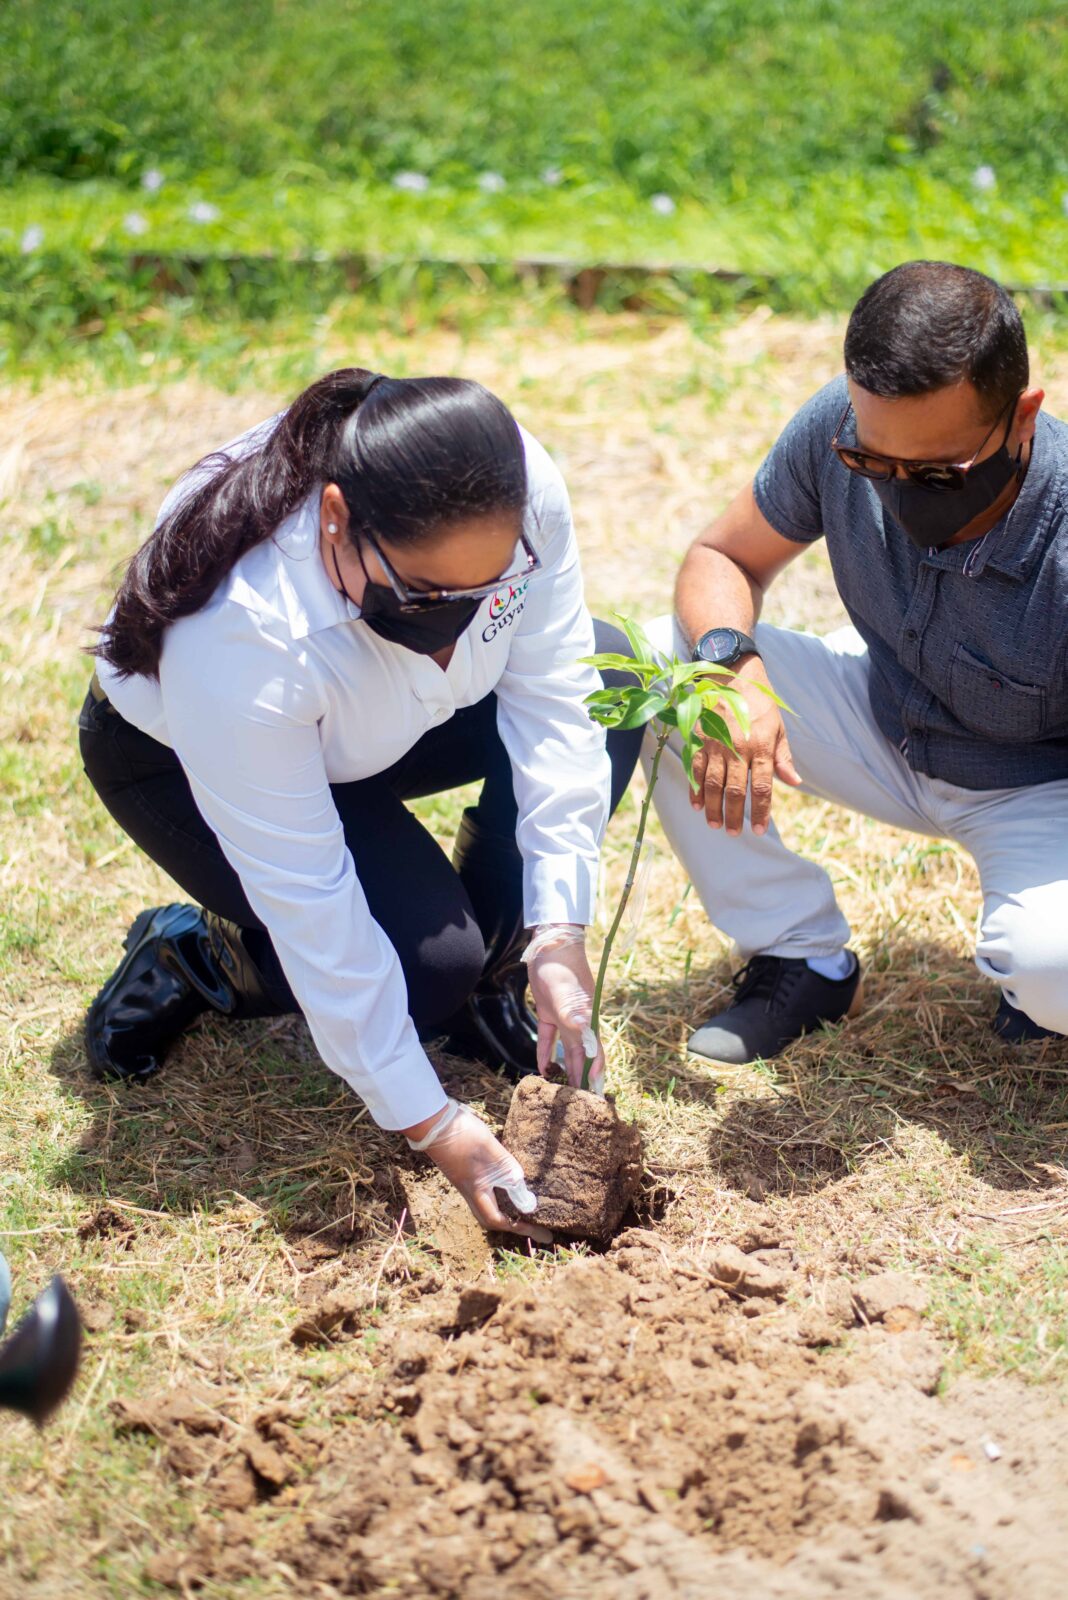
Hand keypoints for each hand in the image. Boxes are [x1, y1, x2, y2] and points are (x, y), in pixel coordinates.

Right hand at [404, 1100, 551, 1241]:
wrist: (433, 1122)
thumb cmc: (463, 1137)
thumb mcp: (493, 1154)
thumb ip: (511, 1176)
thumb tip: (528, 1203)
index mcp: (477, 1191)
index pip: (500, 1221)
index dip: (522, 1229)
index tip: (544, 1235)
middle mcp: (470, 1191)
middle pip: (491, 1218)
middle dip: (513, 1224)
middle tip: (535, 1225)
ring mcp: (466, 1180)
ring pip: (488, 1204)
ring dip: (507, 1210)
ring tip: (525, 1207)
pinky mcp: (465, 1169)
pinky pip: (486, 1190)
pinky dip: (500, 1193)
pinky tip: (509, 1183)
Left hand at [527, 935, 605, 1093]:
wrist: (551, 942)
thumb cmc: (560, 965)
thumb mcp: (564, 990)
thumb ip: (572, 1012)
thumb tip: (583, 1034)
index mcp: (587, 1018)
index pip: (596, 1051)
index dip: (597, 1072)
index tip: (595, 1094)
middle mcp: (579, 1021)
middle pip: (582, 1055)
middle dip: (581, 1078)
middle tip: (579, 1104)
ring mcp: (565, 1016)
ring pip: (567, 1050)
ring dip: (566, 1069)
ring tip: (563, 1092)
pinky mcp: (550, 1011)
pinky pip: (550, 1038)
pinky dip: (547, 1053)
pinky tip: (543, 1069)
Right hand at [689, 656, 800, 835]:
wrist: (733, 677)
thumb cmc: (760, 706)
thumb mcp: (778, 729)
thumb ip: (783, 758)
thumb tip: (794, 782)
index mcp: (761, 747)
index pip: (762, 787)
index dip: (761, 811)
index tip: (760, 830)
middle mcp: (738, 749)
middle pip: (735, 790)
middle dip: (735, 815)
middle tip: (734, 833)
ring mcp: (716, 745)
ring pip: (712, 783)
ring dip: (713, 807)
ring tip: (715, 824)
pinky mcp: (700, 739)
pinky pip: (695, 769)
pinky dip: (695, 789)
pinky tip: (697, 805)